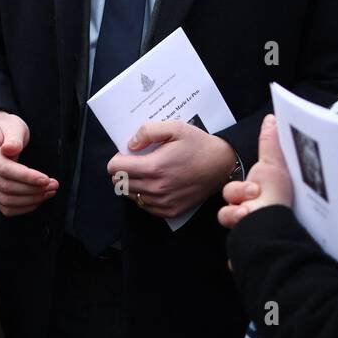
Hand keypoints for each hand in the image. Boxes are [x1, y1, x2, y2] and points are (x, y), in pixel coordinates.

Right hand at [0, 111, 57, 216]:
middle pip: (4, 186)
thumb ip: (13, 138)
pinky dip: (23, 207)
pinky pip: (4, 206)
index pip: (3, 168)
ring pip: (5, 200)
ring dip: (30, 200)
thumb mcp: (13, 126)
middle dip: (32, 189)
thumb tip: (10, 149)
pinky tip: (38, 200)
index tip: (45, 178)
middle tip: (53, 185)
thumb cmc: (7, 128)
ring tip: (49, 192)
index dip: (25, 176)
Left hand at [107, 121, 237, 219]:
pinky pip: (145, 206)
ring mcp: (163, 202)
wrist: (222, 165)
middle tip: (135, 162)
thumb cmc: (198, 144)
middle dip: (122, 171)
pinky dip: (144, 196)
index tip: (127, 154)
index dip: (117, 159)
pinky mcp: (170, 211)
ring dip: (132, 184)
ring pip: (130, 196)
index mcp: (154, 167)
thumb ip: (148, 131)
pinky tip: (154, 184)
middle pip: (120, 183)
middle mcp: (156, 188)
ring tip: (145, 172)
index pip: (115, 169)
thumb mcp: (175, 127)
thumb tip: (131, 144)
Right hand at [218, 114, 292, 228]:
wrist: (266, 225)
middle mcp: (256, 203)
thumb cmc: (275, 198)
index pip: (251, 177)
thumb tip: (271, 118)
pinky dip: (232, 215)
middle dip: (241, 190)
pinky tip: (243, 215)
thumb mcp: (273, 163)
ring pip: (227, 200)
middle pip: (233, 188)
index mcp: (266, 187)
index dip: (249, 177)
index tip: (255, 181)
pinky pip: (223, 215)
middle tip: (254, 191)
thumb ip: (269, 140)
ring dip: (237, 202)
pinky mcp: (236, 226)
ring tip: (250, 206)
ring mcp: (245, 216)